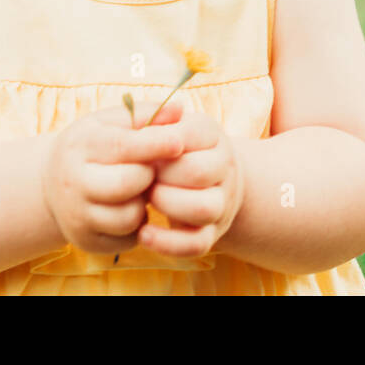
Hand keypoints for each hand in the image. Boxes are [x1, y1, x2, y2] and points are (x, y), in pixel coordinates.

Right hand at [39, 100, 184, 255]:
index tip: (179, 142)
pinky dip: (137, 224)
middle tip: (153, 169)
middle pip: (126, 184)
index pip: (120, 146)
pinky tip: (131, 207)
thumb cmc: (91, 145)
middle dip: (148, 176)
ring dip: (143, 203)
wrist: (51, 185)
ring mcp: (77, 215)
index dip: (153, 144)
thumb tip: (179, 108)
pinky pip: (127, 239)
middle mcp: (72, 182)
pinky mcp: (87, 241)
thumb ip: (144, 114)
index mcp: (78, 145)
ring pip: (129, 216)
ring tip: (139, 189)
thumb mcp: (109, 122)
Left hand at [140, 109, 244, 258]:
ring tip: (148, 199)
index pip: (186, 136)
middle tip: (143, 175)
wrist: (204, 178)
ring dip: (168, 205)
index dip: (157, 145)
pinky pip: (197, 244)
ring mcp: (222, 202)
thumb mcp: (166, 127)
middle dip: (162, 176)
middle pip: (197, 172)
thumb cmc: (172, 148)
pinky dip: (168, 243)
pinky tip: (144, 234)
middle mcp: (225, 167)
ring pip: (204, 208)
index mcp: (211, 134)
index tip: (139, 149)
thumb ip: (152, 120)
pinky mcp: (213, 233)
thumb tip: (145, 120)